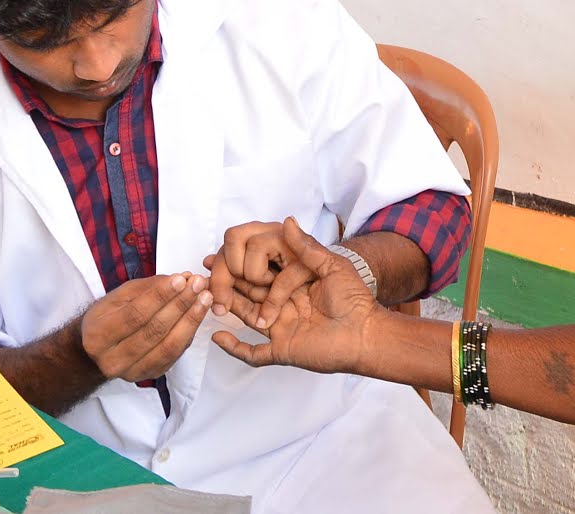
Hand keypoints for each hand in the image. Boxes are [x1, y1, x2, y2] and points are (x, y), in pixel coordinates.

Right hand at [77, 273, 212, 383]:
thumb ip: (147, 288)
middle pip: (154, 331)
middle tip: (198, 284)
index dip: (160, 296)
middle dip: (180, 305)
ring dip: (191, 320)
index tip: (181, 279)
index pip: (135, 314)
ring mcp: (132, 372)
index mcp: (98, 336)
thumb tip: (180, 278)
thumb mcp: (116, 298)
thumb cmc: (105, 320)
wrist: (94, 354)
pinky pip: (174, 355)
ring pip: (168, 347)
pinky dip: (189, 333)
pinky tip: (198, 315)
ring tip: (205, 298)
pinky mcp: (149, 376)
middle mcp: (113, 359)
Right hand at [211, 216, 379, 374]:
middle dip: (228, 283)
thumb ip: (307, 247)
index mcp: (293, 286)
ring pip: (246, 317)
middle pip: (248, 294)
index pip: (261, 273)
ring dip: (228, 306)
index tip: (221, 253)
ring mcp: (280, 328)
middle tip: (206, 273)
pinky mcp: (282, 350)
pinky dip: (234, 348)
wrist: (368, 333)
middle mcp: (283, 306)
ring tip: (207, 295)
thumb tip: (287, 220)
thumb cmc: (355, 299)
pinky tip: (217, 337)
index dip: (242, 265)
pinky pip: (253, 354)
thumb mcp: (332, 266)